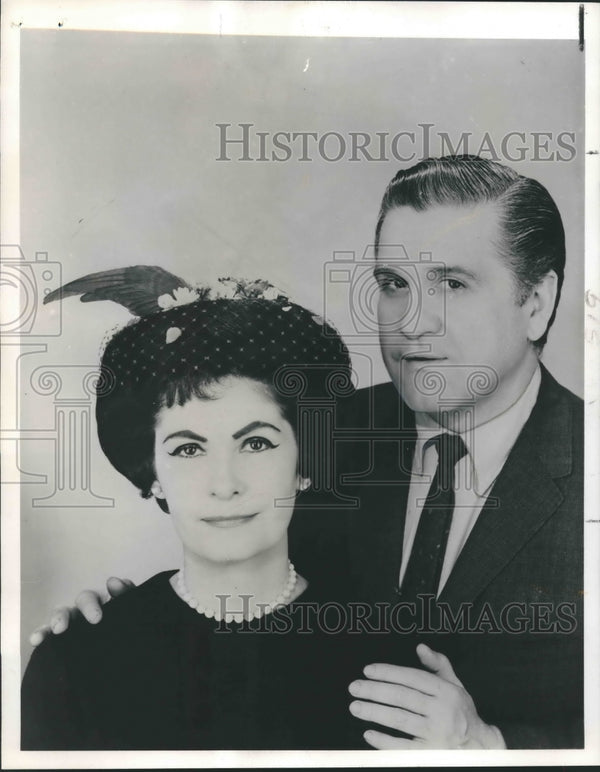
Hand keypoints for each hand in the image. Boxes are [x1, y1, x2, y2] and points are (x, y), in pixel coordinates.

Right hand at [29, 577, 135, 645]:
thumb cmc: (119, 638)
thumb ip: (127, 598)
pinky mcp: (57, 637)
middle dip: (89, 606)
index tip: (115, 586)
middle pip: (86, 599)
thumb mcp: (130, 620)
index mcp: (110, 603)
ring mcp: (72, 621)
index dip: (117, 589)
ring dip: (60, 617)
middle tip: (96, 619)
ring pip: (63, 612)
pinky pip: (46, 632)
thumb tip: (114, 582)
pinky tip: (36, 639)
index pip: (117, 591)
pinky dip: (40, 633)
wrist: (114, 667)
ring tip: (59, 629)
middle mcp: (88, 609)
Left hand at [348, 643, 505, 748]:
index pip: (412, 677)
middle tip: (354, 687)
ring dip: (374, 712)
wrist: (480, 747)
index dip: (389, 672)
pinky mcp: (430, 753)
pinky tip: (368, 734)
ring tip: (355, 707)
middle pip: (402, 697)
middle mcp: (442, 711)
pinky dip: (384, 741)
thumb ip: (438, 665)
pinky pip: (403, 747)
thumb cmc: (462, 712)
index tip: (368, 670)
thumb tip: (420, 647)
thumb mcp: (455, 685)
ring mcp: (436, 734)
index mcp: (446, 691)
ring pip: (400, 720)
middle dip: (375, 691)